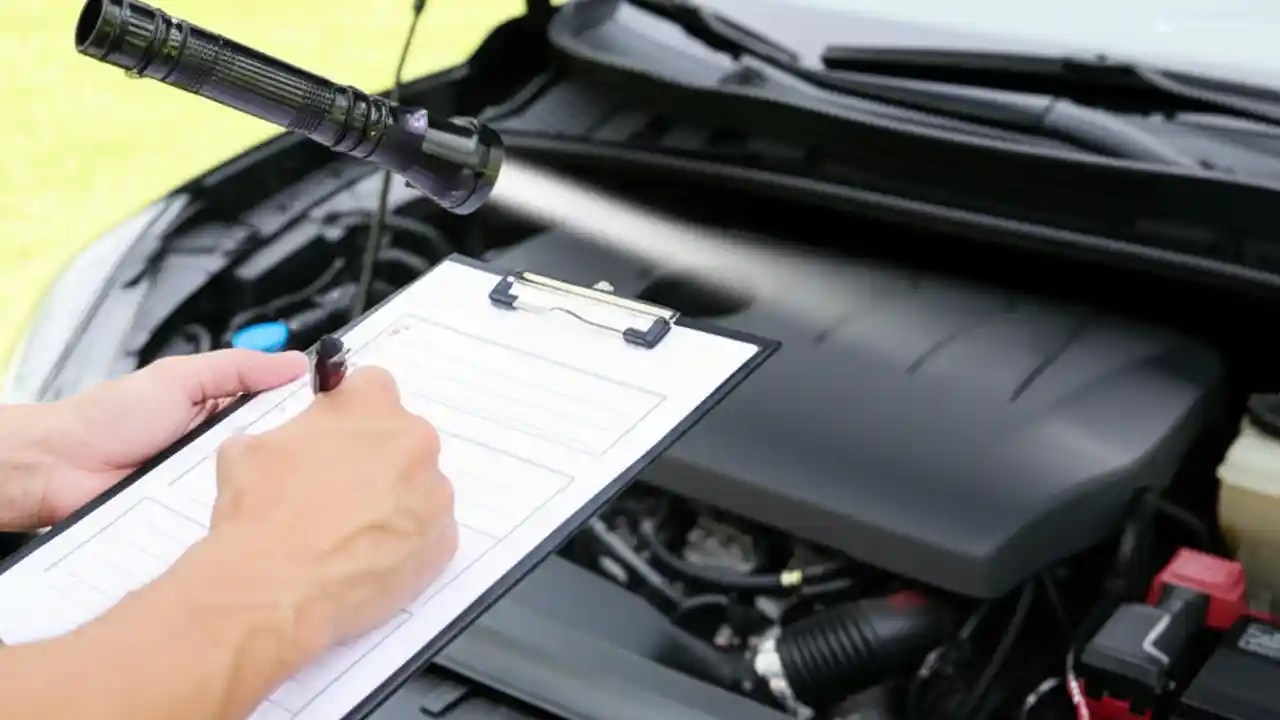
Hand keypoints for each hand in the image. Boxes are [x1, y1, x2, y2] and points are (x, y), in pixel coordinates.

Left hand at [0, 350, 306, 529]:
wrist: (60, 467)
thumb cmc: (110, 417)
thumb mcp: (180, 377)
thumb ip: (238, 367)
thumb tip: (296, 362)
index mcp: (225, 413)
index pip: (282, 411)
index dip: (310, 411)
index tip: (343, 409)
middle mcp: (224, 452)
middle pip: (278, 454)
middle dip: (298, 454)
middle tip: (327, 451)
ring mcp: (213, 488)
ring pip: (258, 490)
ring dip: (270, 487)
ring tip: (297, 487)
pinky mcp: (198, 521)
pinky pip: (228, 519)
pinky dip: (237, 516)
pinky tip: (254, 514)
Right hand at [208, 366, 456, 654]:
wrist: (274, 588)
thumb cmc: (257, 513)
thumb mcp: (250, 447)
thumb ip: (292, 431)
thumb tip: (299, 441)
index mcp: (369, 404)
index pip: (372, 387)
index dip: (351, 412)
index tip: (339, 433)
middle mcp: (413, 440)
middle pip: (401, 439)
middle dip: (375, 459)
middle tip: (340, 490)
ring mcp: (434, 492)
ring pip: (417, 487)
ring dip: (393, 500)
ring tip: (350, 532)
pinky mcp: (444, 540)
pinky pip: (427, 532)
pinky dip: (404, 541)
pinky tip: (366, 556)